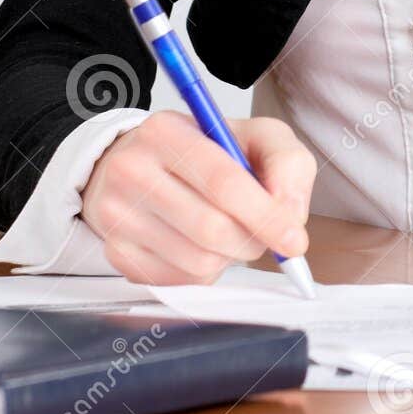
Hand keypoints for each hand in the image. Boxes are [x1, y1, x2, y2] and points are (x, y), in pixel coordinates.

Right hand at [81, 111, 315, 284]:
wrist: (141, 164)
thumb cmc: (205, 150)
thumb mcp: (254, 135)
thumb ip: (286, 163)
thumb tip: (291, 215)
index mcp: (166, 132)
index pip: (223, 182)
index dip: (266, 215)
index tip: (295, 240)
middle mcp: (132, 171)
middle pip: (211, 228)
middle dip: (252, 239)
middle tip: (265, 233)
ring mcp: (118, 216)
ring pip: (197, 261)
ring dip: (231, 256)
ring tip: (230, 231)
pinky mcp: (117, 253)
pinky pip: (179, 281)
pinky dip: (207, 270)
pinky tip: (204, 244)